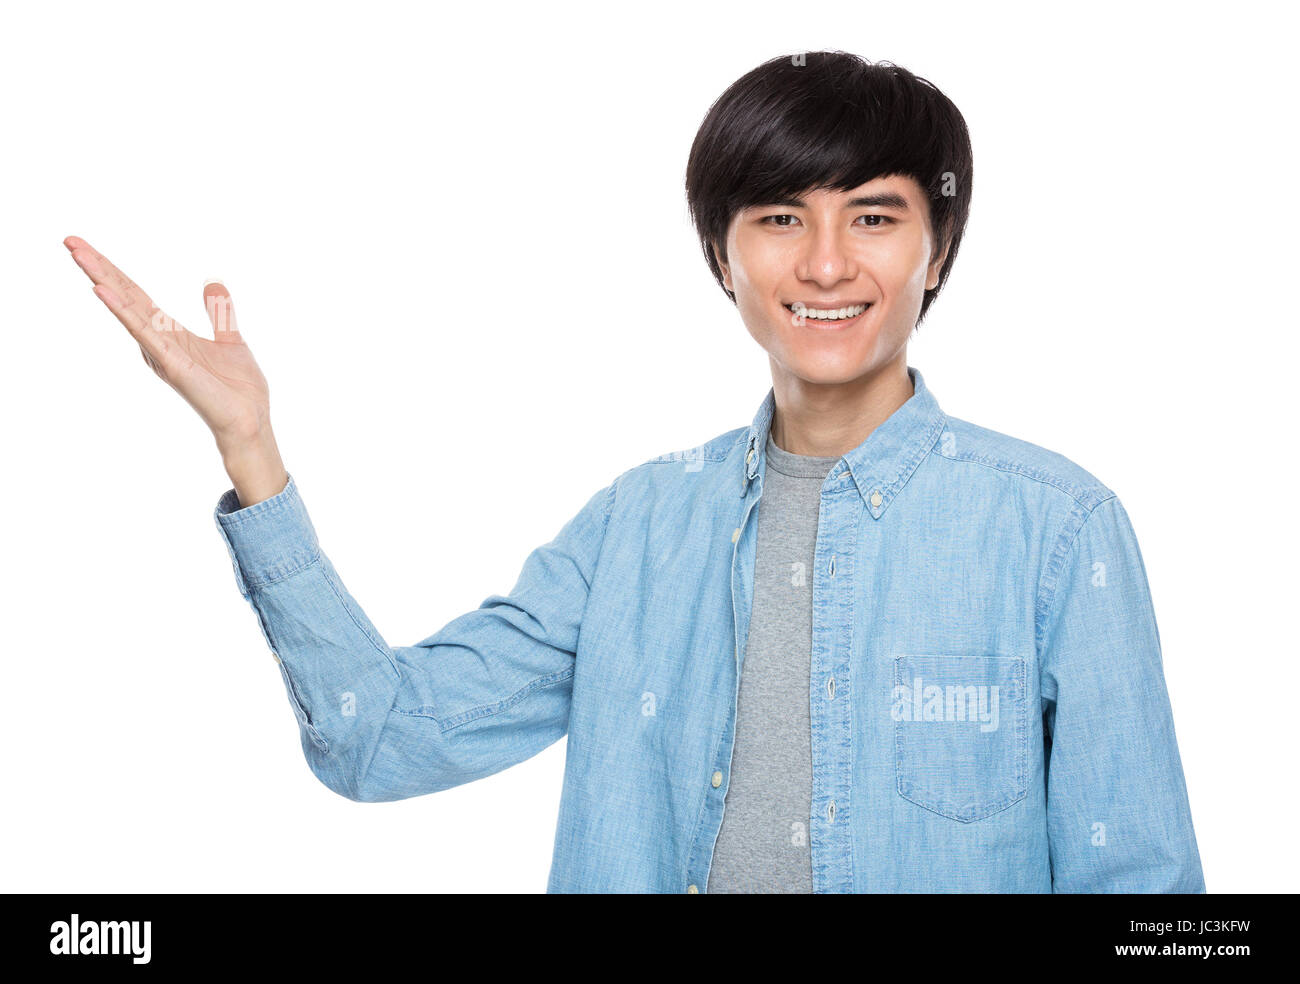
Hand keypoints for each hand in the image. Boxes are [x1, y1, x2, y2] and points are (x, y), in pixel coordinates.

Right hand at [65, 235, 287, 503]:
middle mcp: (158, 342)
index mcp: (170, 334)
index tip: (87, 246)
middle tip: (69, 240)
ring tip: (78, 255)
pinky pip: (144, 334)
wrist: (251, 421)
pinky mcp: (172, 365)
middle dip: (98, 268)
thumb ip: (219, 312)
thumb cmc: (239, 389)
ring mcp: (161, 354)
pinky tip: (103, 292)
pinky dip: (123, 312)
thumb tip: (213, 282)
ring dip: (103, 280)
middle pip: (124, 297)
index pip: (136, 295)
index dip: (114, 271)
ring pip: (127, 310)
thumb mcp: (230, 339)